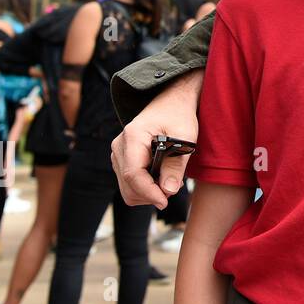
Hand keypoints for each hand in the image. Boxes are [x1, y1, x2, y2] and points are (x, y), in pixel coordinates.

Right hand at [111, 71, 201, 209]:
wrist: (170, 102)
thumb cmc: (179, 116)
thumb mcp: (185, 137)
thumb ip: (176, 165)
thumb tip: (168, 191)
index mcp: (132, 137)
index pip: (133, 174)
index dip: (149, 192)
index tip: (166, 202)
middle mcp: (119, 146)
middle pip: (128, 186)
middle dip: (151, 193)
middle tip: (175, 186)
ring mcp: (117, 153)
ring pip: (128, 189)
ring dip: (149, 192)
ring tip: (170, 177)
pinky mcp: (121, 159)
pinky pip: (129, 184)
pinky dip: (146, 187)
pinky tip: (161, 175)